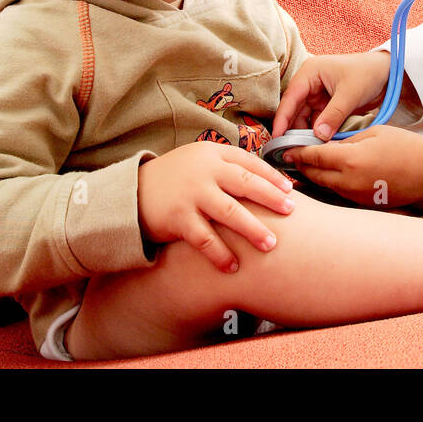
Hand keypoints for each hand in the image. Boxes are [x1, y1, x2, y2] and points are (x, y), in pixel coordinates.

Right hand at [137, 143, 294, 271]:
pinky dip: (221, 255)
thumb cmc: (174, 179)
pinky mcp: (177, 217)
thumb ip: (226, 167)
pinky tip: (234, 267)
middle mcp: (203, 171)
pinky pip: (205, 239)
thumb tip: (266, 180)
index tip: (290, 190)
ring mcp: (191, 193)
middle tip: (291, 212)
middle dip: (271, 198)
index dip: (271, 177)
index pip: (249, 162)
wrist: (131, 192)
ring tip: (271, 245)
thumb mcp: (198, 162)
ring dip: (253, 230)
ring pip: (230, 212)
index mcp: (212, 154)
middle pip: (245, 183)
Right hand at [272, 51, 395, 140]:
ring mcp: (317, 95)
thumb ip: (334, 115)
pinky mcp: (326, 106)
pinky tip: (317, 146)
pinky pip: (316, 122)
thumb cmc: (367, 73)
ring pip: (304, 118)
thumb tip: (318, 136)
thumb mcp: (350, 94)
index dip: (282, 118)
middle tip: (291, 150)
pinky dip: (317, 133)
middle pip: (294, 110)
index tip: (278, 137)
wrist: (387, 74)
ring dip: (306, 133)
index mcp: (309, 73)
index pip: (290, 97)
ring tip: (305, 151)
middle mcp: (309, 84)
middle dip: (293, 130)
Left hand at [282, 125, 422, 206]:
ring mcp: (356, 196)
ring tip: (308, 167)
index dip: (297, 153)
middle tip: (292, 158)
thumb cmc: (404, 146)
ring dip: (316, 177)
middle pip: (314, 175)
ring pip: (326, 186)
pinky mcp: (364, 204)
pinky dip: (332, 184)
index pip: (313, 157)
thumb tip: (327, 146)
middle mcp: (348, 181)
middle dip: (302, 167)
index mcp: (349, 160)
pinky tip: (331, 177)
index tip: (285, 149)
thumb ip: (345, 141)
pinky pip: (340, 193)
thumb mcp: (372, 133)